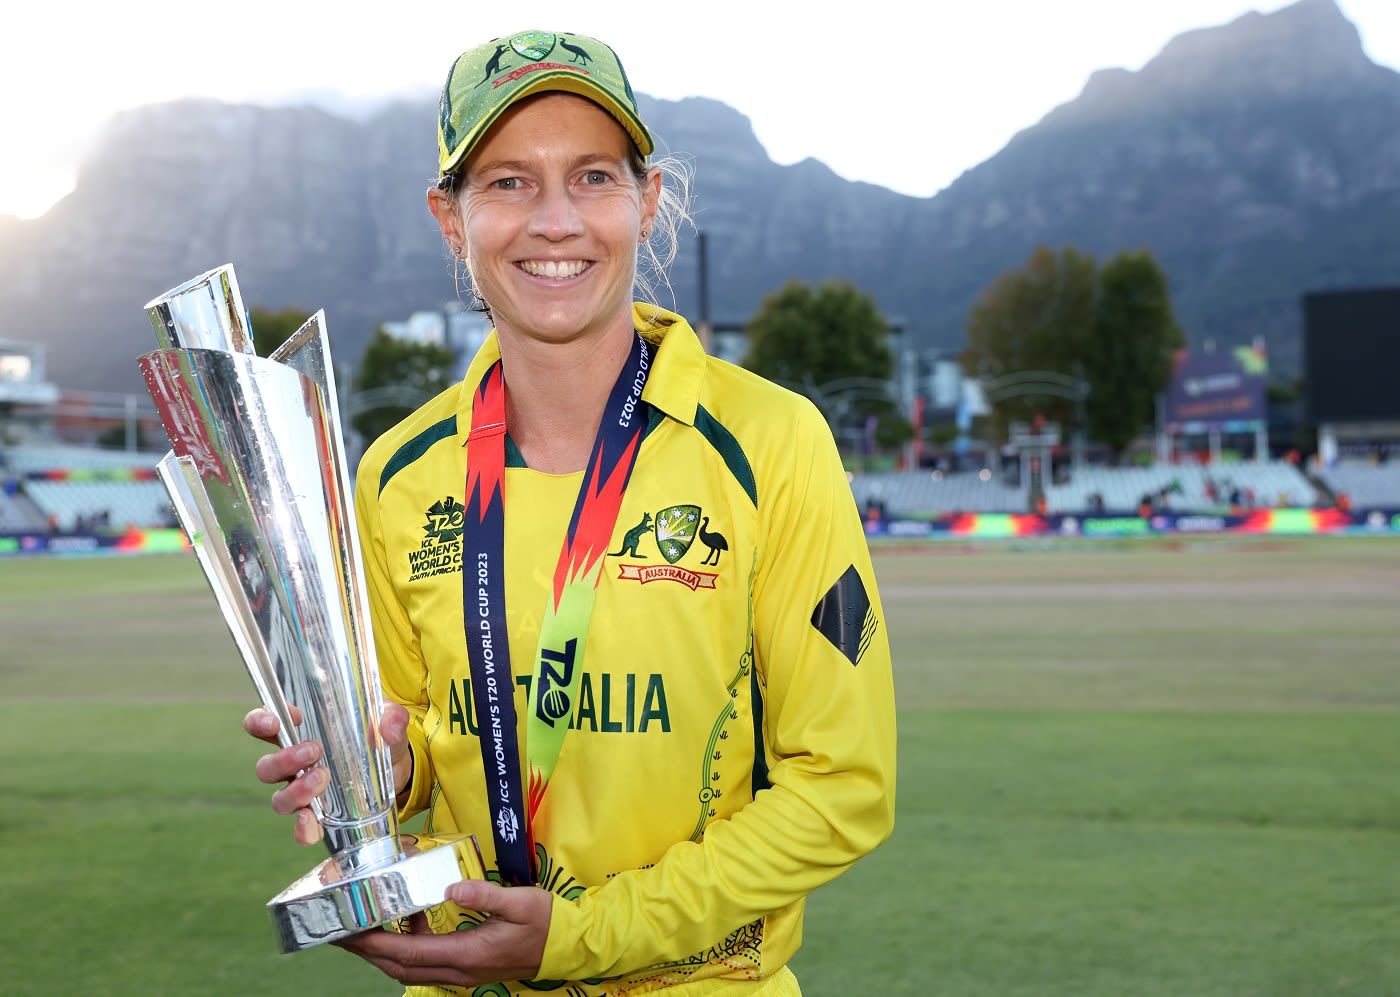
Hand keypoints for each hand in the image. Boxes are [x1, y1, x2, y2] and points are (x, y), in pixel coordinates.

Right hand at [244, 702, 412, 845]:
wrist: (399, 767)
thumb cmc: (380, 735)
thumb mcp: (389, 717)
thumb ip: (391, 717)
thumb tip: (386, 730)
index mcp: (303, 732)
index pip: (266, 724)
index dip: (260, 722)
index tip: (280, 720)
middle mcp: (295, 764)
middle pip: (267, 767)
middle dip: (284, 759)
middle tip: (314, 751)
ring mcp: (305, 792)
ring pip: (279, 798)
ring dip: (295, 791)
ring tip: (322, 778)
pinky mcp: (321, 816)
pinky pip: (301, 829)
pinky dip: (302, 829)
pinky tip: (311, 821)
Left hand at [336, 880, 551, 987]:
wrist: (567, 947)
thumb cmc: (546, 922)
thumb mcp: (521, 902)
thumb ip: (485, 894)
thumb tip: (451, 886)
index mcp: (468, 954)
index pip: (411, 952)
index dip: (377, 944)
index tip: (352, 932)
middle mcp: (459, 970)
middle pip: (401, 967)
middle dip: (368, 951)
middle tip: (341, 932)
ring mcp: (462, 973)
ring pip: (410, 968)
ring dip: (383, 951)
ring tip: (364, 927)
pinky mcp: (467, 967)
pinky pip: (427, 962)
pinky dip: (408, 945)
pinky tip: (409, 917)